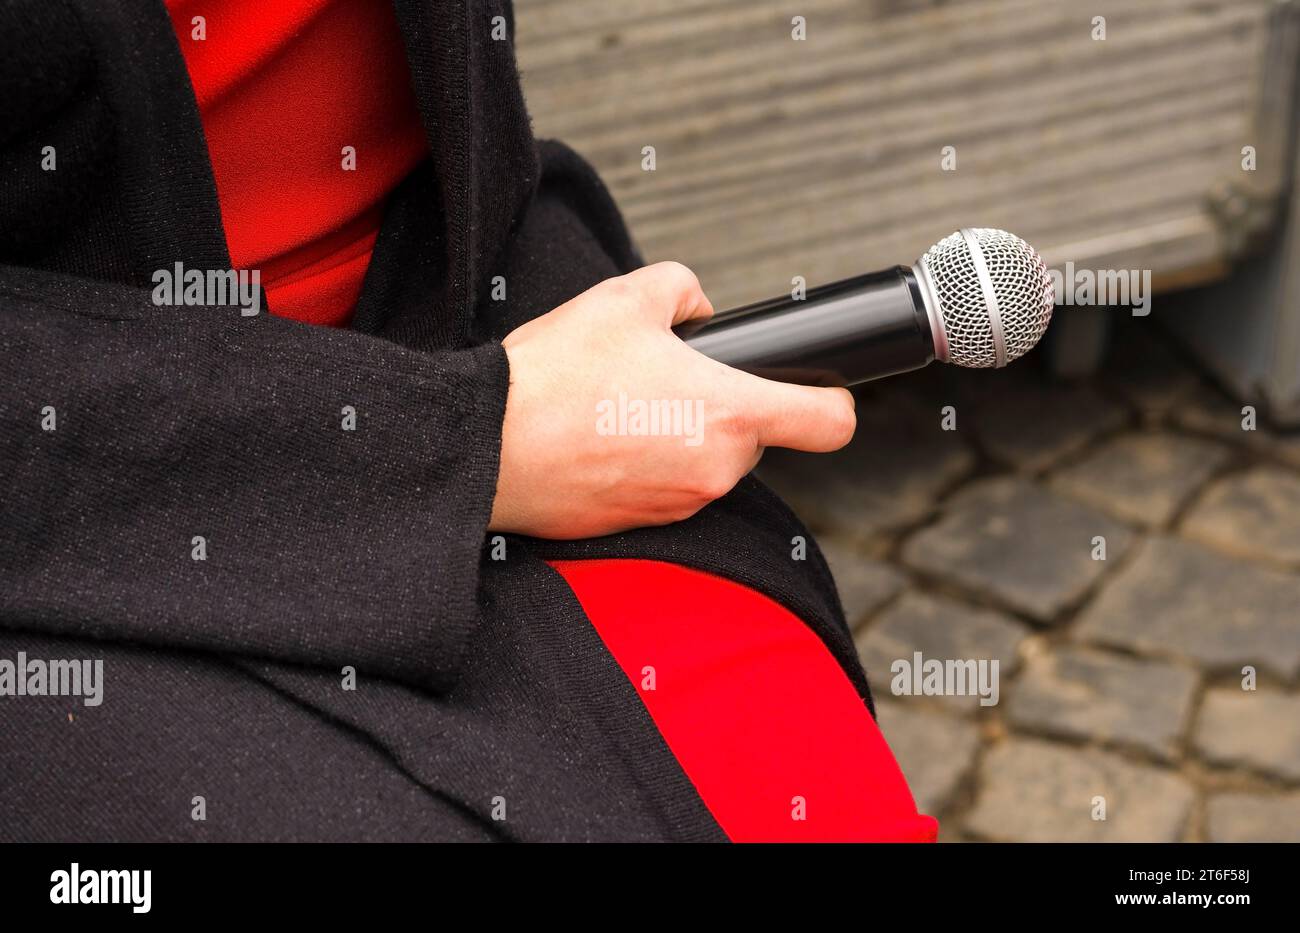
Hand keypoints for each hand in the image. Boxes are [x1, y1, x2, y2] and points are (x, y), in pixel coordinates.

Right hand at [489, 262, 855, 538]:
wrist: (488, 446)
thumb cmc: (555, 376)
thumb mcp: (625, 296)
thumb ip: (684, 289)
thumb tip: (699, 308)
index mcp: (731, 413)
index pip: (830, 423)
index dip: (834, 401)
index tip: (819, 391)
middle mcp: (715, 470)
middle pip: (753, 436)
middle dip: (721, 406)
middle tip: (663, 379)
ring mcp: (679, 505)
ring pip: (707, 461)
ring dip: (681, 434)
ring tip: (620, 406)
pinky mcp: (641, 525)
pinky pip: (667, 487)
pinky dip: (648, 464)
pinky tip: (601, 438)